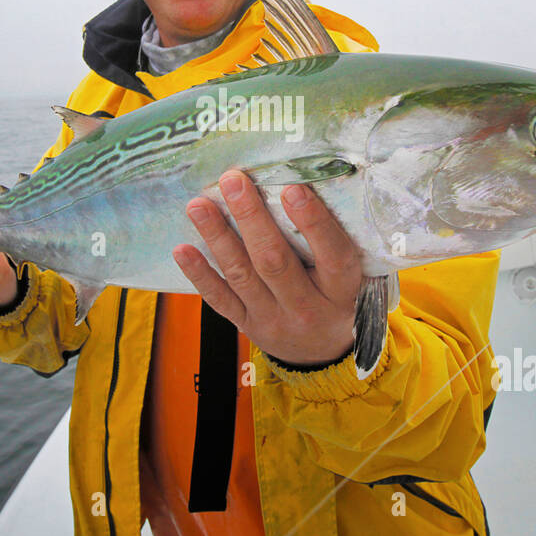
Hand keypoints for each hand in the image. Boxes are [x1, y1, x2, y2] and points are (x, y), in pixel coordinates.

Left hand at [172, 169, 362, 366]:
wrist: (323, 354)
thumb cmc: (338, 298)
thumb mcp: (354, 276)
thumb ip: (334, 241)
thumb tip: (308, 182)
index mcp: (341, 290)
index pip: (332, 255)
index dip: (313, 222)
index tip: (292, 188)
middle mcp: (306, 307)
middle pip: (274, 261)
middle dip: (251, 218)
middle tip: (232, 182)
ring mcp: (273, 319)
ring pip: (242, 275)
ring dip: (218, 237)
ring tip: (198, 205)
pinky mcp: (246, 325)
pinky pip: (219, 300)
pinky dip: (199, 274)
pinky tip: (182, 249)